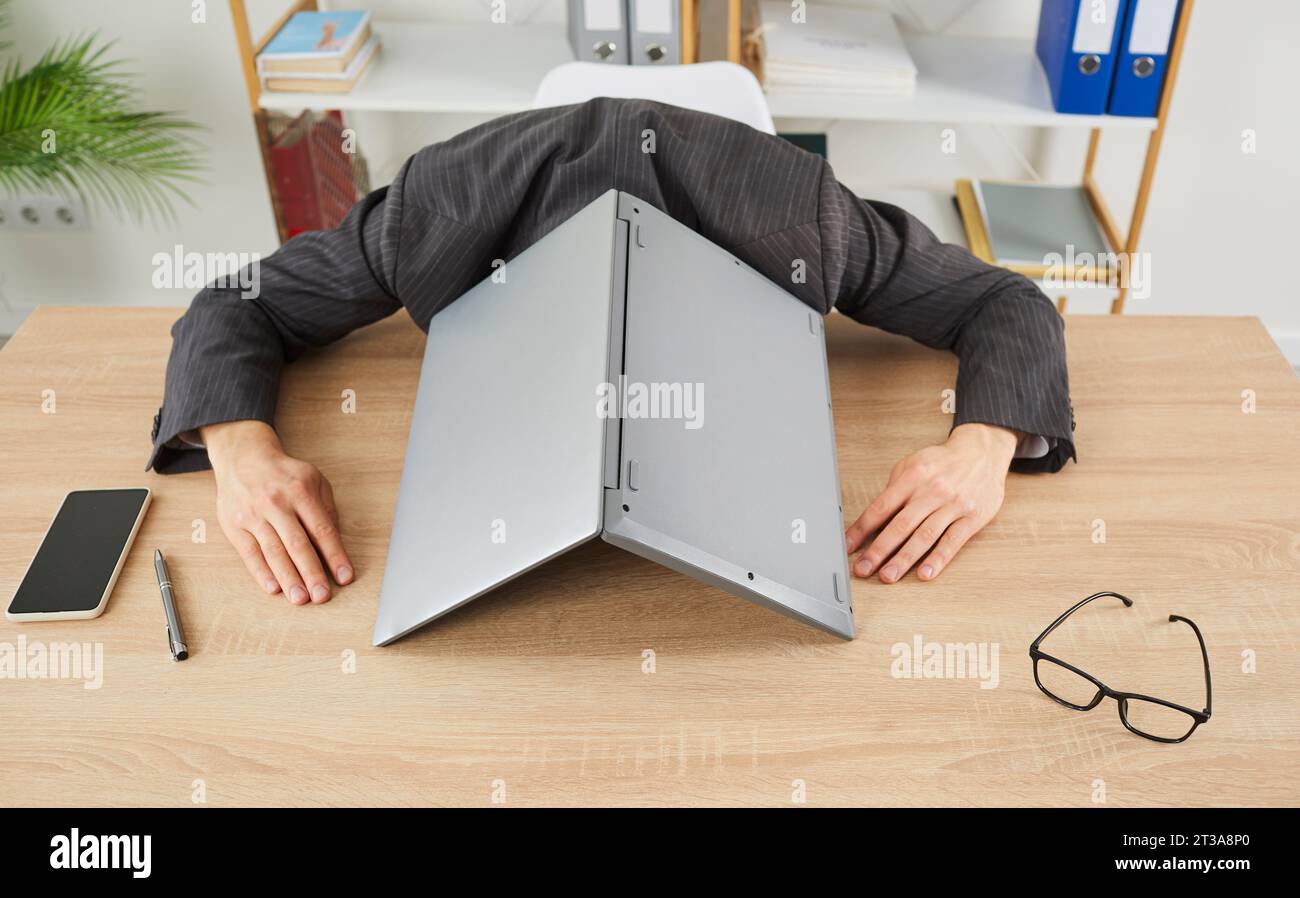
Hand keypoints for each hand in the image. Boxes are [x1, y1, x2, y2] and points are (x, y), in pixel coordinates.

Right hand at [201, 420, 353, 604]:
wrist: (243, 458)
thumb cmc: (284, 475)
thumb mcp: (313, 481)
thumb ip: (326, 510)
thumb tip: (335, 544)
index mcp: (301, 491)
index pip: (322, 530)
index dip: (335, 556)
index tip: (344, 577)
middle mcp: (276, 503)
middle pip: (298, 544)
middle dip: (312, 573)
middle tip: (322, 596)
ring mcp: (253, 515)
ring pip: (273, 552)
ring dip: (288, 578)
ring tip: (300, 599)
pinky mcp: (234, 525)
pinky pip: (250, 553)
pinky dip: (262, 573)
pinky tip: (274, 588)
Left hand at [844, 423, 1017, 583]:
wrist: (981, 452)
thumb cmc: (942, 463)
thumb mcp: (913, 466)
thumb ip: (895, 490)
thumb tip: (873, 520)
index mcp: (912, 477)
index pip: (881, 507)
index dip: (862, 529)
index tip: (848, 547)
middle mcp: (931, 491)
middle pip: (900, 525)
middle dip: (879, 550)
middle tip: (863, 569)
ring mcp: (953, 505)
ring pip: (924, 536)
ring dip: (904, 559)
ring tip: (888, 576)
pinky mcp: (972, 517)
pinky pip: (952, 541)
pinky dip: (938, 559)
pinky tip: (925, 573)